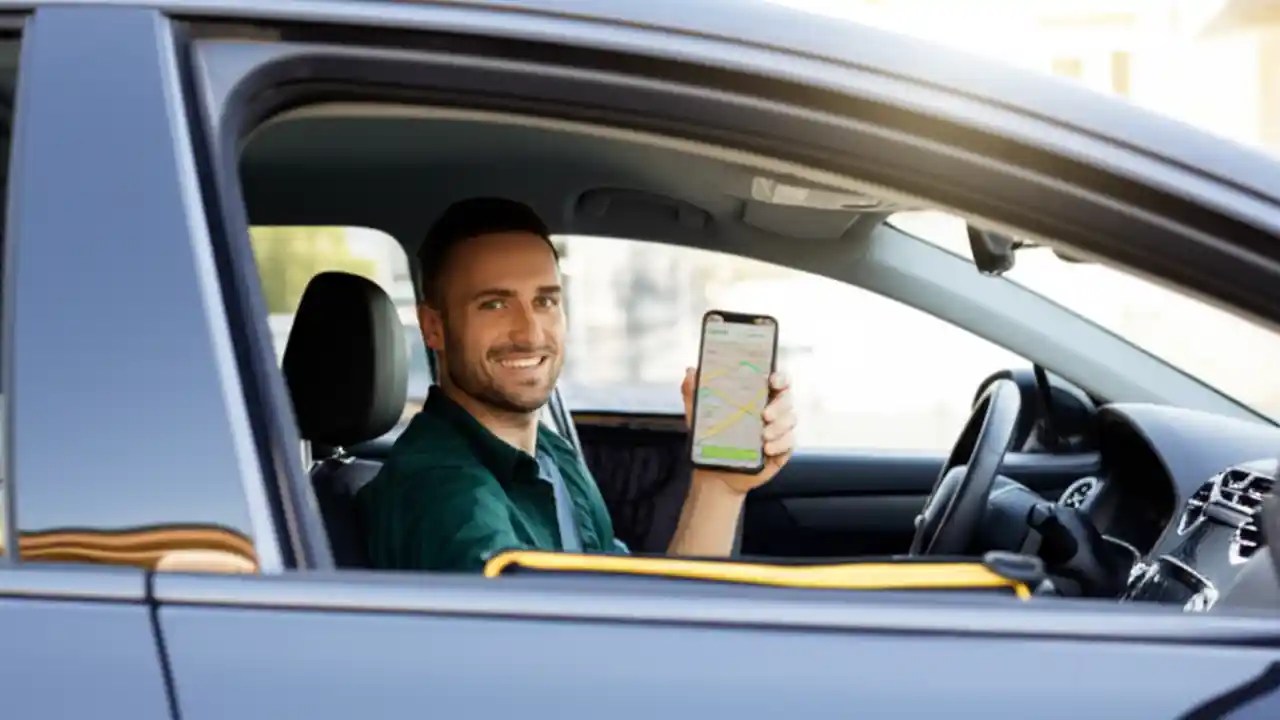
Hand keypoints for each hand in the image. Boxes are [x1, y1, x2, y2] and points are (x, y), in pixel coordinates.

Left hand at [681, 367, 796, 494]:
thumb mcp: (699, 414)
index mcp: (756, 396)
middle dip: (779, 405)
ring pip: (790, 419)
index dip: (780, 377)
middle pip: (787, 398)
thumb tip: (690, 371)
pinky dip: (781, 444)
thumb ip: (693, 391)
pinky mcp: (782, 448)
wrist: (715, 473)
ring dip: (779, 426)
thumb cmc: (710, 439)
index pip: (776, 380)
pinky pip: (790, 442)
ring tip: (763, 436)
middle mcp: (771, 409)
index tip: (773, 380)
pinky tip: (767, 449)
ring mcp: (778, 429)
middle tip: (765, 415)